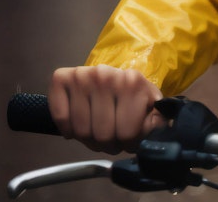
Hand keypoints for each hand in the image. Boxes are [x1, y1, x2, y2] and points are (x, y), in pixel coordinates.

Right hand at [48, 65, 164, 153]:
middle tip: (111, 138)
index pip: (126, 133)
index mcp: (132, 81)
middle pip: (102, 135)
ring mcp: (82, 75)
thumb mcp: (151, 107)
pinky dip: (67, 129)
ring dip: (88, 140)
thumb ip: (157, 123)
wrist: (111, 77)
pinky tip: (77, 126)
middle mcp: (105, 74)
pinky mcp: (60, 78)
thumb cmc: (132, 96)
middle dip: (108, 144)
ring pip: (81, 130)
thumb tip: (156, 135)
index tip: (128, 139)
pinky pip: (60, 117)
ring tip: (97, 132)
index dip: (128, 144)